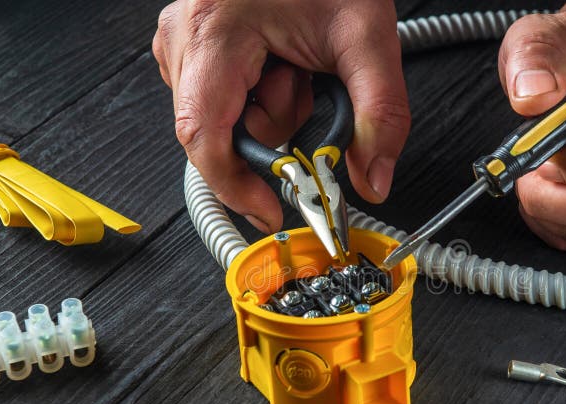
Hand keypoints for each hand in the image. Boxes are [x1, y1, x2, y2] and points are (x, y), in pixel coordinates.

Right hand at [153, 0, 409, 232]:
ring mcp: (185, 39)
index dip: (237, 187)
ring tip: (296, 62)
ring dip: (273, 107)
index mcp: (214, 31)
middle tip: (307, 84)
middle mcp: (185, 36)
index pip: (205, 138)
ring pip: (226, 118)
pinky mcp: (195, 45)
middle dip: (276, 125)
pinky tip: (281, 61)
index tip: (270, 211)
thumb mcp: (366, 36)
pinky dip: (261, 94)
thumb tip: (373, 179)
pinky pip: (225, 98)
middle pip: (221, 132)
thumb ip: (380, 115)